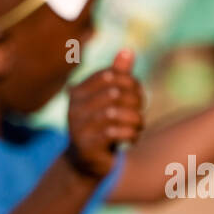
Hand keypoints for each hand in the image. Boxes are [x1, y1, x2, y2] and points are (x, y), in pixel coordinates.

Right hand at [65, 50, 143, 178]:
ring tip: (138, 125)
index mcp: (77, 91)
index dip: (130, 82)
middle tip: (140, 112)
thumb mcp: (110, 99)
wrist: (87, 163)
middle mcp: (73, 108)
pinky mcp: (86, 146)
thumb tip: (128, 50)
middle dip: (135, 101)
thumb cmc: (102, 125)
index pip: (109, 75)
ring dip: (135, 119)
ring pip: (115, 113)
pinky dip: (130, 134)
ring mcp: (77, 127)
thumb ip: (118, 75)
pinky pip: (115, 133)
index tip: (138, 94)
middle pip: (114, 93)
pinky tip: (132, 138)